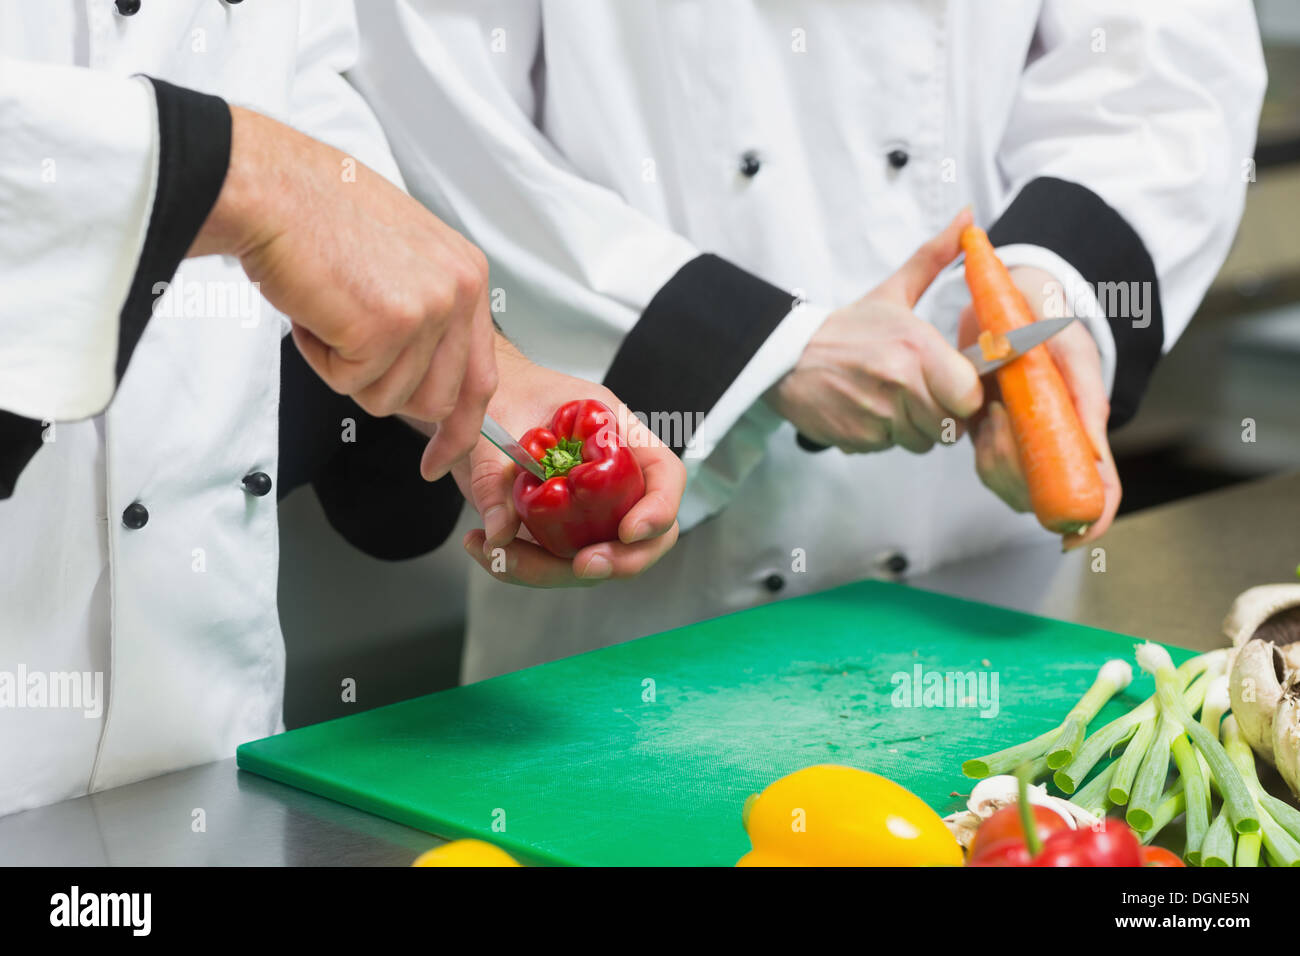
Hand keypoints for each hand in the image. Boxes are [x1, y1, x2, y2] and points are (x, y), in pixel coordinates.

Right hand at [190, 106, 495, 479]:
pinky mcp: (388, 328)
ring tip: (329, 311)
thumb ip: (426, 312)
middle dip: (385, 391)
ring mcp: (428, 311)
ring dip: (347, 369)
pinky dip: (320, 358)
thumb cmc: (317, 214)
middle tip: (344, 352)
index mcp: (467, 274)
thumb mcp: (401, 257)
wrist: (270, 188)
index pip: (480, 377)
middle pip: (436, 400)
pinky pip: (351, 383)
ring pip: (391, 398)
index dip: (460, 428)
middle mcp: (459, 292)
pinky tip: (314, 310)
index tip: (442, 457)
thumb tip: (423, 372)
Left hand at [434, 335, 684, 586]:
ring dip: (548, 571)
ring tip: (496, 552)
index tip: (629, 531)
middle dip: (620, 561)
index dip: (659, 509)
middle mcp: (610, 480)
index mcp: (618, 436)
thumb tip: (502, 533)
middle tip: (581, 565)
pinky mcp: (556, 532)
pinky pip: (550, 564)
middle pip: (644, 536)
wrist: (477, 404)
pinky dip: (517, 567)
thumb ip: (494, 475)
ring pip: (593, 560)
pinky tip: (479, 545)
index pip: (664, 475)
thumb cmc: (503, 393)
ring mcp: (587, 511)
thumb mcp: (497, 417)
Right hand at [765, 209, 982, 452]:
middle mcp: (899, 382)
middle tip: (918, 393)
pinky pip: (890, 448)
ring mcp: (877, 414)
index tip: (951, 385)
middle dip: (939, 414)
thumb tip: (968, 216)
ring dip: (912, 428)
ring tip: (891, 401)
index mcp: (916, 346)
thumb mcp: (892, 292)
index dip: (964, 396)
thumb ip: (935, 257)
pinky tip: (869, 412)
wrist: (787, 358)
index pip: (969, 396)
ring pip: (921, 442)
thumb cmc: (846, 330)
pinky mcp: (858, 438)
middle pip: (949, 425)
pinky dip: (883, 437)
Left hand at [958, 265, 1121, 548]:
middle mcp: (1054, 440)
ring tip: (992, 401)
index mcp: (1084, 425)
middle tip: (1003, 417)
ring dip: (996, 453)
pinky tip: (980, 408)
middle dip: (1019, 470)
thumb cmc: (1047, 315)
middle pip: (1044, 492)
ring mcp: (1021, 439)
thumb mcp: (1068, 343)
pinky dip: (978, 442)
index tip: (1073, 536)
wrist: (1002, 293)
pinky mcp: (988, 432)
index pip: (1099, 486)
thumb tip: (1093, 450)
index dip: (1092, 518)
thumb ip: (1083, 393)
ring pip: (1009, 480)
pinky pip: (982, 459)